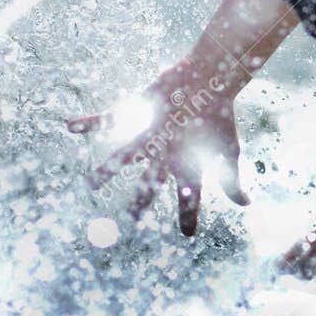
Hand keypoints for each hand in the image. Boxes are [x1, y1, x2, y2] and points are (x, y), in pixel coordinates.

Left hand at [68, 62, 248, 235]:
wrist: (208, 80)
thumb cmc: (219, 117)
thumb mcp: (228, 152)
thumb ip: (230, 180)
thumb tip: (245, 205)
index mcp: (188, 164)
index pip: (189, 199)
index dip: (188, 216)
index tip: (188, 234)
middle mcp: (166, 154)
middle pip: (151, 183)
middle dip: (141, 201)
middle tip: (132, 217)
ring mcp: (150, 135)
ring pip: (125, 157)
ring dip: (107, 171)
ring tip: (91, 185)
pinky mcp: (139, 115)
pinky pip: (109, 120)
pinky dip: (90, 123)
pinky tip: (70, 126)